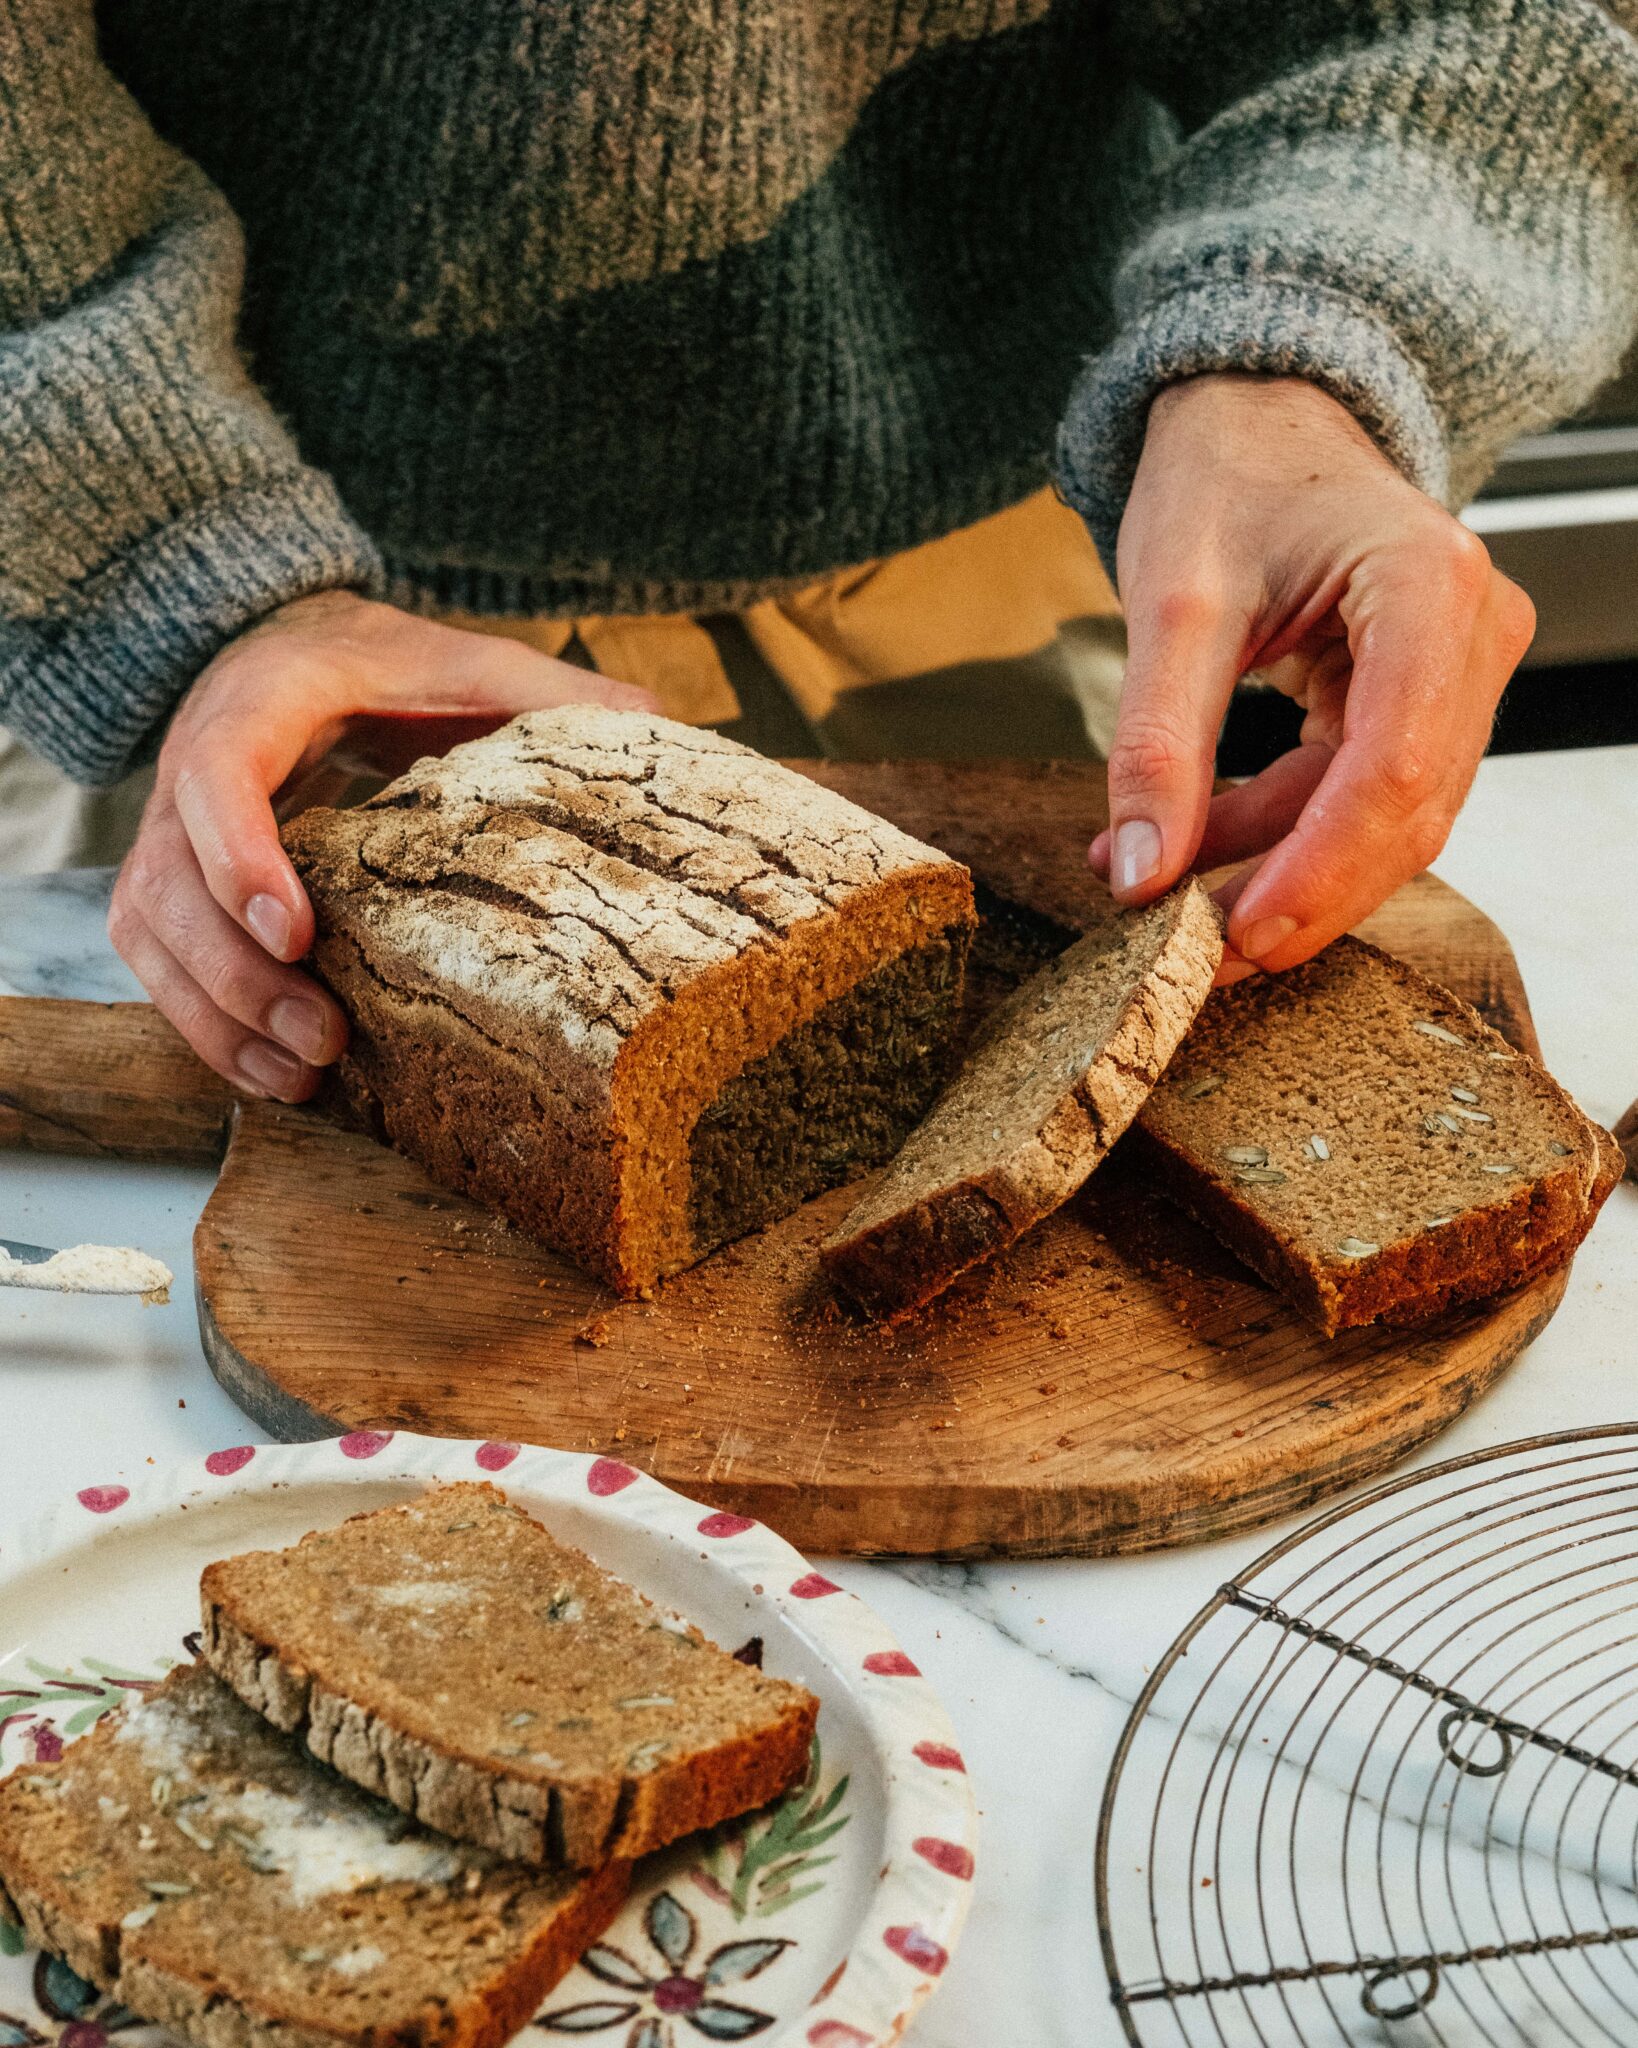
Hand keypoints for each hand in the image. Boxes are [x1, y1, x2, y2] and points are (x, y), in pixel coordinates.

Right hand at [109, 591, 655, 1098]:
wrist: (299, 644)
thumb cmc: (389, 666)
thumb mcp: (470, 662)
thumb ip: (551, 692)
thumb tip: (654, 723)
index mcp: (264, 697)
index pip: (218, 771)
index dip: (239, 853)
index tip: (294, 931)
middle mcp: (193, 763)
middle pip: (170, 879)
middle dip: (238, 973)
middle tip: (324, 1038)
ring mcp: (170, 827)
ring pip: (150, 932)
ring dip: (217, 1016)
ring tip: (304, 1075)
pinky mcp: (172, 878)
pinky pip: (157, 962)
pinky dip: (206, 1026)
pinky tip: (276, 1075)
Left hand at [1089, 374, 1534, 980]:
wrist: (1256, 414)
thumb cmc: (1226, 474)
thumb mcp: (1172, 603)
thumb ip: (1156, 742)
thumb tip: (1140, 875)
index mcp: (1430, 587)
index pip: (1393, 767)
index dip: (1320, 870)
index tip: (1236, 934)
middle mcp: (1473, 633)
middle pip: (1403, 813)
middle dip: (1295, 893)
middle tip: (1189, 954)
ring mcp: (1459, 670)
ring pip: (1382, 820)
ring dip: (1274, 871)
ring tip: (1156, 891)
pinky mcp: (1422, 698)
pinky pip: (1357, 796)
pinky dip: (1275, 835)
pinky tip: (1187, 846)